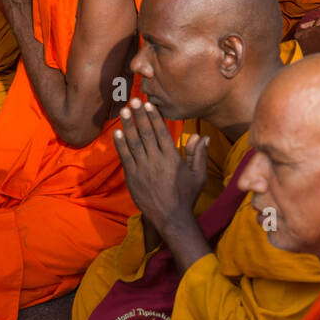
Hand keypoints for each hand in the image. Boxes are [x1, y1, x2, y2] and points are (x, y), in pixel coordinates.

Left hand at [113, 98, 209, 237]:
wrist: (171, 218)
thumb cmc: (186, 196)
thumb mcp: (198, 175)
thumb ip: (198, 154)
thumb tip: (202, 136)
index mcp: (172, 158)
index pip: (161, 132)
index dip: (154, 117)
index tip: (149, 105)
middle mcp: (156, 160)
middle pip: (146, 133)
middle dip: (140, 116)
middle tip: (133, 101)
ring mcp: (143, 169)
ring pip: (134, 142)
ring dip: (128, 125)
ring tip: (124, 111)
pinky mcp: (132, 177)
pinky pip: (125, 157)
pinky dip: (120, 144)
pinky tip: (117, 132)